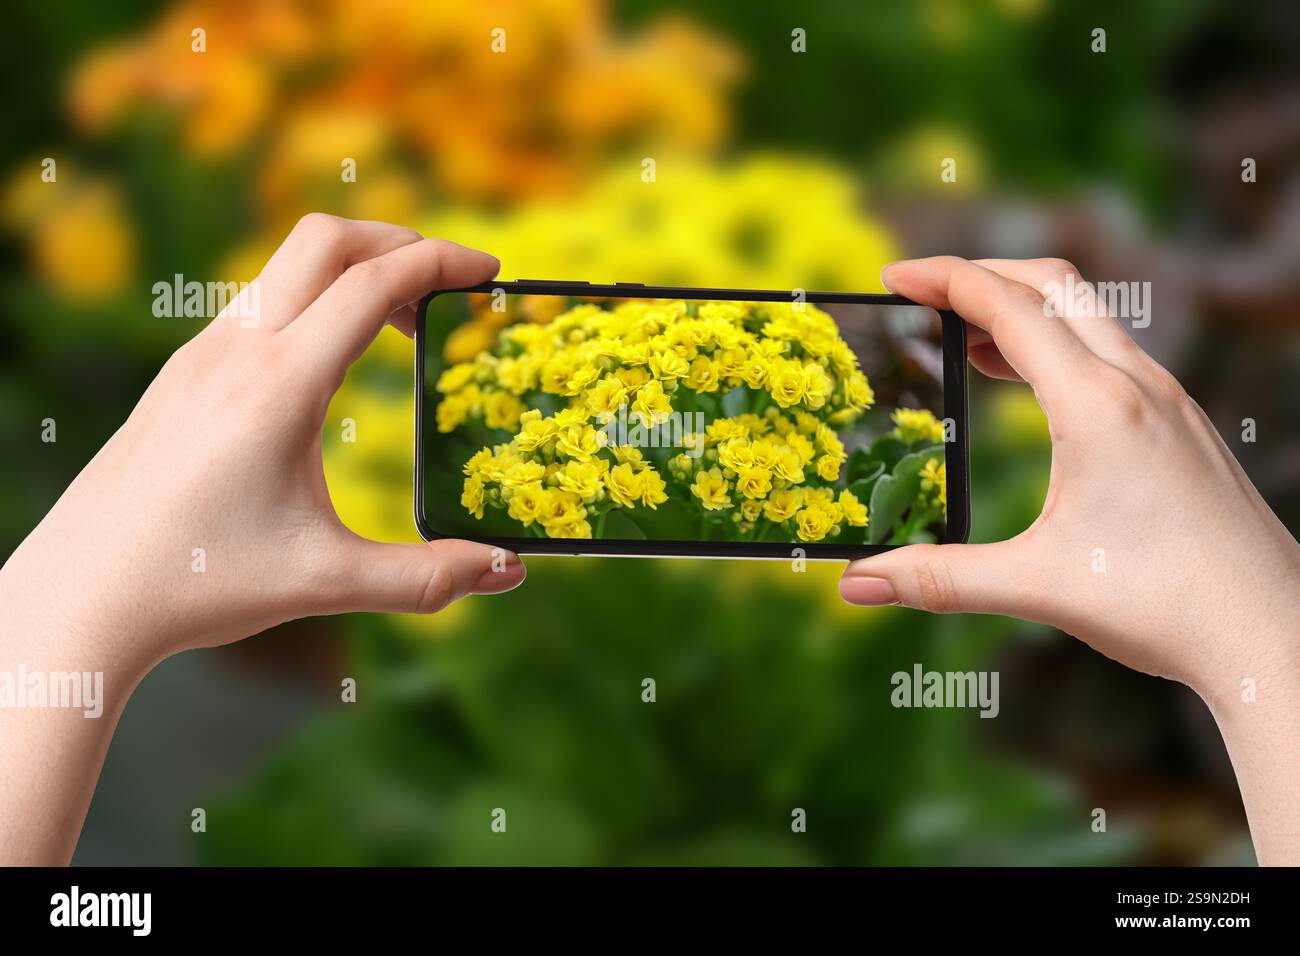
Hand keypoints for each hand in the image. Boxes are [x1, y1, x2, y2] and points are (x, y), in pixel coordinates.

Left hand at [2, 214, 524, 666]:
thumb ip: (427, 577)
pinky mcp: (181, 375)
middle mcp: (236, 352)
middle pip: (326, 238)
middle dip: (400, 240)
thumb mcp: (326, 582)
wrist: (79, 597)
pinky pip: (259, 302)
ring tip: (403, 323)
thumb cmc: (198, 584)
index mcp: (279, 386)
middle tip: (452, 283)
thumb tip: (510, 571)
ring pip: (285, 265)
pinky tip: (331, 362)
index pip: (373, 282)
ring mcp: (200, 356)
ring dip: (353, 269)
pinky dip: (314, 300)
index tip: (491, 272)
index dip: (442, 263)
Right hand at [838, 256, 1299, 861]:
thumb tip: (855, 586)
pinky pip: (1111, 352)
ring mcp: (1167, 400)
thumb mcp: (1036, 586)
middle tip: (921, 296)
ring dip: (1021, 310)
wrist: (1271, 633)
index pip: (1008, 306)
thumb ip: (938, 578)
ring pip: (1087, 315)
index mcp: (1096, 406)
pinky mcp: (1181, 423)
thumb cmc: (1166, 606)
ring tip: (963, 343)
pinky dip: (1057, 345)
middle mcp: (1137, 385)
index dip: (943, 279)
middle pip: (1051, 284)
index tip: (892, 277)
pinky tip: (1033, 389)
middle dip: (980, 274)